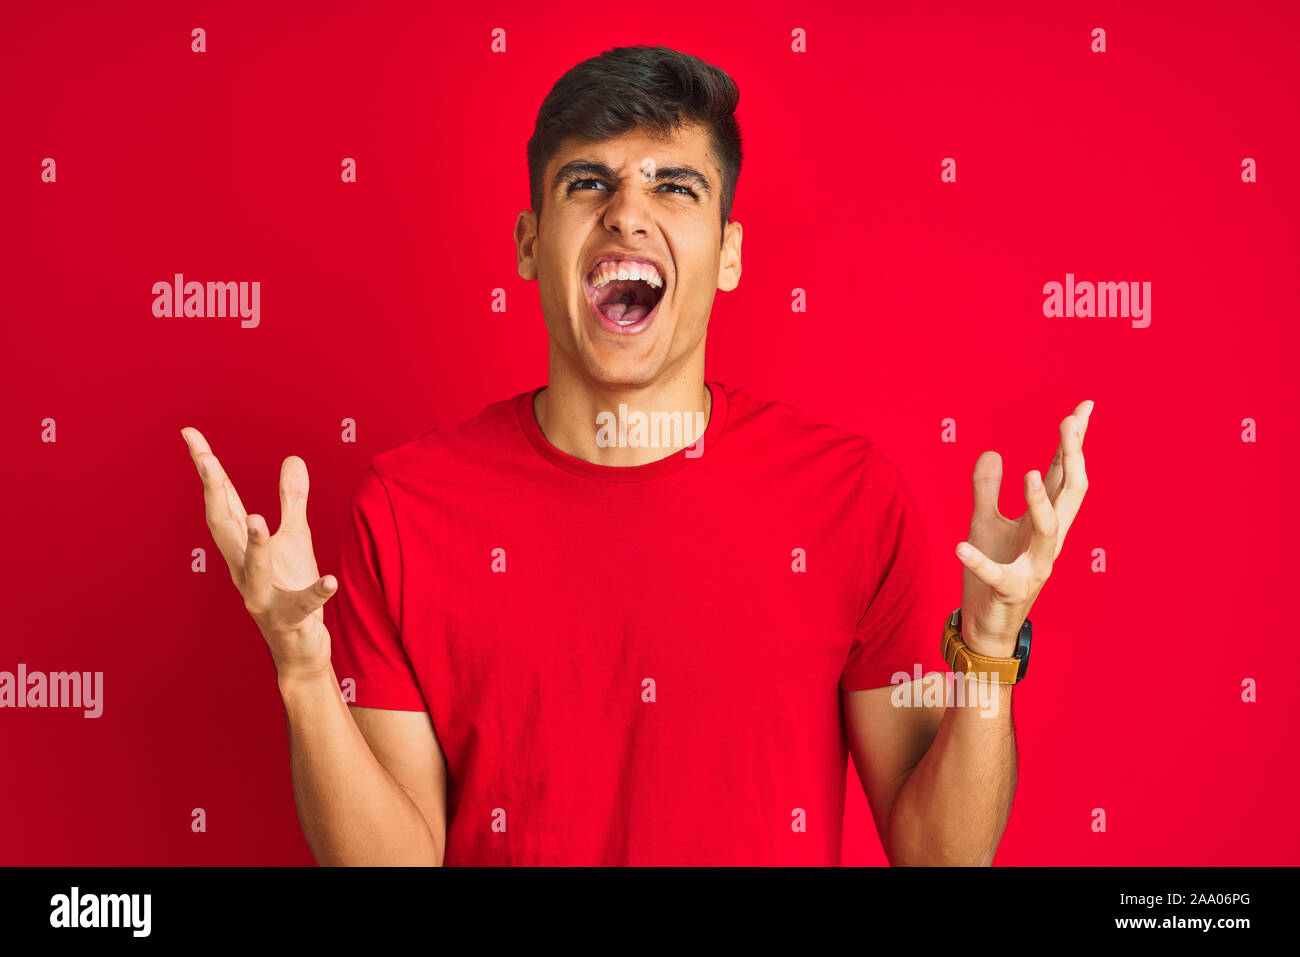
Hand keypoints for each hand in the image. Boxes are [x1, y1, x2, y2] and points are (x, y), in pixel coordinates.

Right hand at [181, 427, 336, 682]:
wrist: (299, 650)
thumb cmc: (291, 590)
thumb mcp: (296, 539)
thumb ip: (293, 500)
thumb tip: (292, 458)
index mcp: (242, 548)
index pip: (222, 501)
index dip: (208, 468)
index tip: (190, 434)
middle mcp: (244, 571)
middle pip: (223, 527)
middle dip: (213, 493)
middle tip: (204, 459)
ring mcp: (263, 598)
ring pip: (252, 570)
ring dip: (254, 544)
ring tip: (256, 517)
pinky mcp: (290, 621)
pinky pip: (302, 606)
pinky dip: (315, 594)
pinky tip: (329, 580)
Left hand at [954, 400, 1092, 656]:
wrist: (987, 623)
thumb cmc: (991, 572)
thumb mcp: (984, 522)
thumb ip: (987, 489)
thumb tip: (991, 451)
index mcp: (1043, 521)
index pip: (1063, 475)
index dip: (1074, 442)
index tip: (1084, 408)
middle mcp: (1047, 541)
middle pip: (1070, 493)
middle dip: (1072, 457)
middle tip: (1070, 422)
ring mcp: (1034, 566)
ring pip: (1050, 530)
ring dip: (1041, 502)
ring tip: (1031, 473)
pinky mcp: (1009, 590)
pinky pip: (997, 575)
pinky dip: (978, 561)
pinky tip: (959, 547)